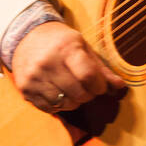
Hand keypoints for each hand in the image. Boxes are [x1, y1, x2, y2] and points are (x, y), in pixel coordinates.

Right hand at [10, 21, 126, 114]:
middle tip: (87, 88)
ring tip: (73, 90)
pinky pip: (49, 108)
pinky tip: (59, 93)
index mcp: (65, 48)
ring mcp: (34, 77)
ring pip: (65, 104)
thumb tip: (120, 86)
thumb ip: (101, 69)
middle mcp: (47, 63)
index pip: (88, 76)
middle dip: (89, 95)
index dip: (99, 86)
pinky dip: (59, 105)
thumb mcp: (83, 47)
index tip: (100, 86)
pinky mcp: (25, 89)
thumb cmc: (61, 42)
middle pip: (78, 93)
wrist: (27, 36)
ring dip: (75, 102)